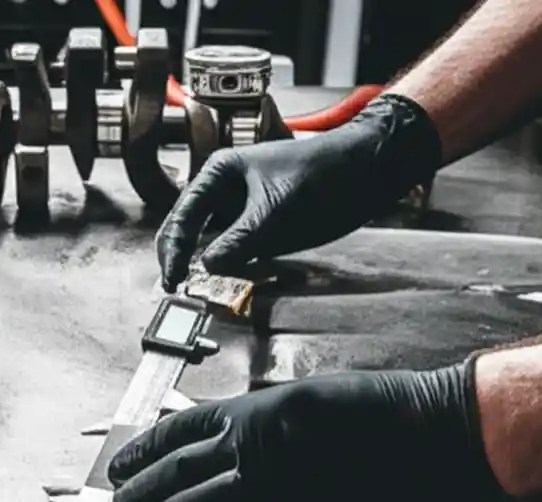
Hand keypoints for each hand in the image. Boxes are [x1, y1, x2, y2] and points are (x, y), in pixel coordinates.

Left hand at [108, 362, 503, 501]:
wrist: (429, 433)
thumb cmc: (373, 407)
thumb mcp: (303, 398)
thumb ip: (257, 424)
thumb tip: (219, 453)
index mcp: (254, 411)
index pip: (180, 430)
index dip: (145, 446)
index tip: (122, 459)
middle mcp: (256, 450)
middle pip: (181, 471)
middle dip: (143, 485)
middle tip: (119, 496)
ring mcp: (277, 490)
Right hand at [157, 94, 441, 291]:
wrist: (368, 172)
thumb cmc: (323, 175)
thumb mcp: (278, 209)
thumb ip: (241, 239)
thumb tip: (208, 267)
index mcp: (219, 174)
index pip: (183, 216)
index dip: (174, 251)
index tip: (173, 281)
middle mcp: (224, 191)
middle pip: (188, 230)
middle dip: (182, 259)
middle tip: (178, 291)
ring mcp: (241, 210)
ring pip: (210, 244)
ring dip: (204, 267)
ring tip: (198, 291)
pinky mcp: (260, 228)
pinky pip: (234, 252)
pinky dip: (229, 269)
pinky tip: (228, 283)